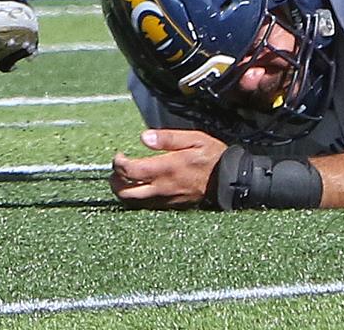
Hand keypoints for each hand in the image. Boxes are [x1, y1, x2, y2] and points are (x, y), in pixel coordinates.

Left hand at [109, 127, 225, 208]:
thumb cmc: (211, 156)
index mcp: (166, 169)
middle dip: (115, 182)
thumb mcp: (193, 139)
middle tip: (118, 168)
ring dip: (124, 192)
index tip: (119, 155)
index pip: (131, 171)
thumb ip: (167, 138)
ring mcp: (167, 200)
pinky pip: (148, 206)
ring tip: (125, 178)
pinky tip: (140, 187)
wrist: (228, 180)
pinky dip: (137, 198)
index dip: (118, 164)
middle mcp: (163, 188)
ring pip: (135, 203)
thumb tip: (143, 137)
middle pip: (127, 193)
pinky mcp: (172, 206)